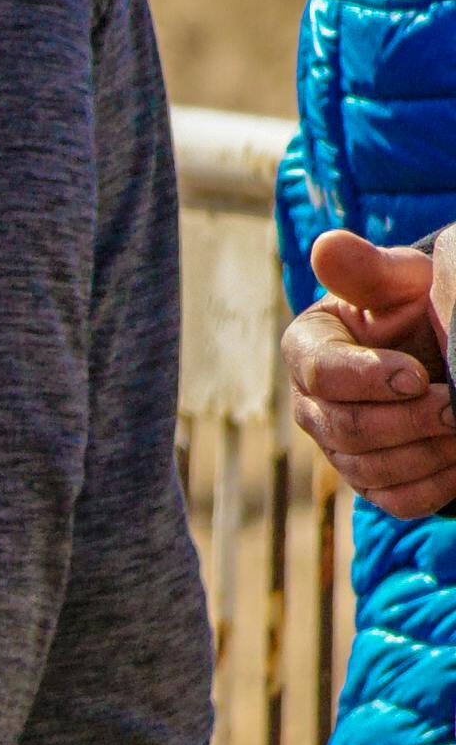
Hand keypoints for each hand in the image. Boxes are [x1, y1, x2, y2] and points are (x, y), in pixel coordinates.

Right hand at [285, 227, 455, 514]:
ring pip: (371, 469)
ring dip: (426, 453)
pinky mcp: (369, 480)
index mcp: (308, 348)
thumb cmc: (414, 303)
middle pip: (346, 429)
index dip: (368, 379)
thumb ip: (367, 269)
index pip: (322, 374)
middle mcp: (311, 404)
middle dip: (407, 421)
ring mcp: (337, 447)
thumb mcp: (399, 280)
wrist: (435, 344)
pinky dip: (433, 484)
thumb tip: (327, 246)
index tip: (417, 375)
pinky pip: (395, 499)